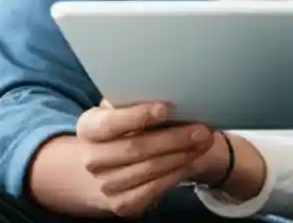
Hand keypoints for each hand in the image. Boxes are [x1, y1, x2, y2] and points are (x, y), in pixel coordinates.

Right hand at [74, 100, 216, 217]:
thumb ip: (135, 100)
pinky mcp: (122, 204)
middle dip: (173, 139)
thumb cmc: (124, 128)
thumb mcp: (122, 109)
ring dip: (182, 156)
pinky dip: (177, 173)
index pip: (110, 123)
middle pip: (136, 148)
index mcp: (88, 128)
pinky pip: (155, 188)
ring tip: (204, 142)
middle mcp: (92, 159)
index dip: (138, 116)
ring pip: (150, 170)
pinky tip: (192, 159)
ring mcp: (105, 185)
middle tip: (202, 129)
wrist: (109, 168)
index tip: (165, 108)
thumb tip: (167, 88)